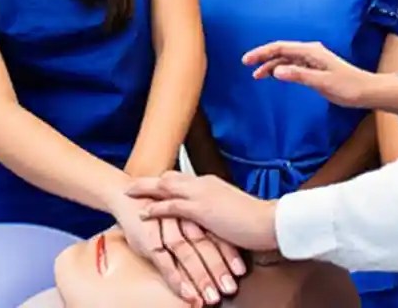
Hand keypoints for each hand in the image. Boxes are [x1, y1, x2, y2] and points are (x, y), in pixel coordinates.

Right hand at [110, 194, 238, 305]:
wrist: (125, 194)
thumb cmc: (156, 207)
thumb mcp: (182, 213)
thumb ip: (200, 227)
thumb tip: (223, 249)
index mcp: (193, 211)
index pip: (215, 233)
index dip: (229, 253)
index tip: (239, 271)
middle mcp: (182, 219)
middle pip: (204, 245)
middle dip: (218, 269)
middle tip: (228, 288)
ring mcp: (165, 230)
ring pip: (186, 254)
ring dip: (200, 277)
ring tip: (210, 296)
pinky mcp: (149, 241)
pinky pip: (165, 263)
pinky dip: (177, 279)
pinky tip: (187, 292)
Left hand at [126, 173, 278, 252]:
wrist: (269, 221)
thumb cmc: (255, 219)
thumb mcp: (230, 209)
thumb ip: (215, 209)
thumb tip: (209, 214)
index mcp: (211, 183)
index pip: (181, 178)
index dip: (164, 182)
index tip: (151, 183)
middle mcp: (203, 184)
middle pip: (168, 177)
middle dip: (148, 180)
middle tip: (131, 183)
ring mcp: (201, 195)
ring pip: (165, 186)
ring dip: (145, 189)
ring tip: (128, 192)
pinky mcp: (201, 209)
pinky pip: (171, 206)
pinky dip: (155, 208)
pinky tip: (143, 212)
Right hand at [242, 40, 397, 112]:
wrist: (366, 91)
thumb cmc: (348, 86)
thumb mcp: (322, 82)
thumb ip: (298, 75)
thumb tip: (276, 72)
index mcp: (311, 51)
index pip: (281, 48)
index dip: (262, 52)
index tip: (247, 60)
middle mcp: (310, 52)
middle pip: (281, 51)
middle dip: (263, 57)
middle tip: (246, 65)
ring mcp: (312, 60)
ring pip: (285, 60)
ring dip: (270, 65)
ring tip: (256, 76)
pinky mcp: (314, 68)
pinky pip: (292, 66)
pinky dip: (280, 70)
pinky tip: (274, 76)